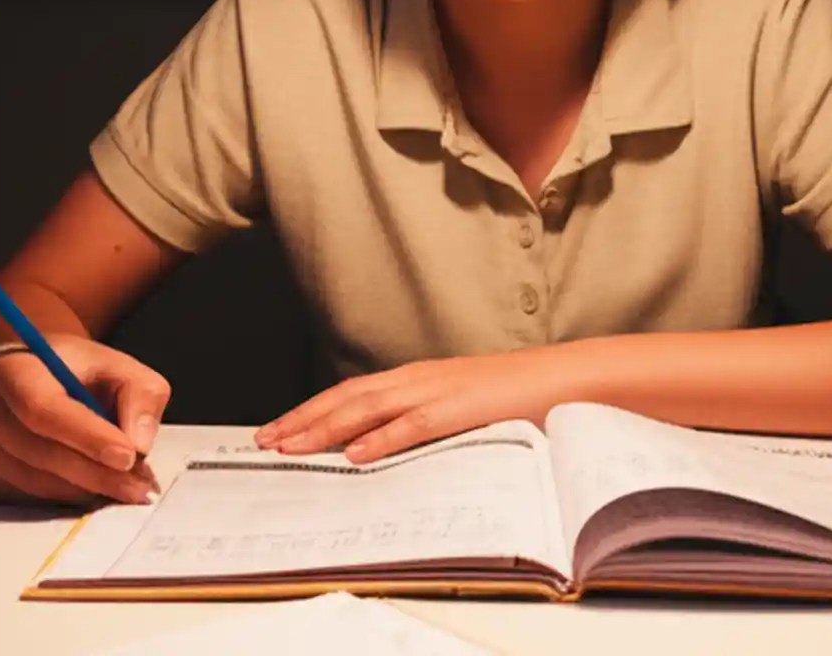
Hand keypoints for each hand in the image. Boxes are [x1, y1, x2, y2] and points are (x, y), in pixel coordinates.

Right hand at [0, 334, 169, 505]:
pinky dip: (66, 497)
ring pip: (35, 483)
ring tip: (125, 486)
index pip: (42, 407)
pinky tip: (90, 485)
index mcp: (14, 368)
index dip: (86, 436)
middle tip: (139, 487)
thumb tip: (139, 444)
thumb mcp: (121, 367)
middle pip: (38, 452)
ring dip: (85, 490)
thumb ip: (140, 396)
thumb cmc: (78, 372)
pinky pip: (26, 498)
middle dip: (96, 473)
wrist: (32, 377)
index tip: (128, 457)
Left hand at [254, 349, 581, 462]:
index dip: (312, 411)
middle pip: (349, 397)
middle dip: (303, 419)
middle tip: (264, 441)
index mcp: (421, 379)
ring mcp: (441, 391)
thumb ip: (426, 423)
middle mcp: (422, 379)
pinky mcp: (464, 408)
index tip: (279, 430)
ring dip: (326, 427)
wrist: (567, 379)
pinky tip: (354, 453)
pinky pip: (415, 424)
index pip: (353, 393)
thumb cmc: (520, 397)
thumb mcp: (464, 409)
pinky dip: (382, 438)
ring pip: (370, 408)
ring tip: (291, 447)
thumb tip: (385, 449)